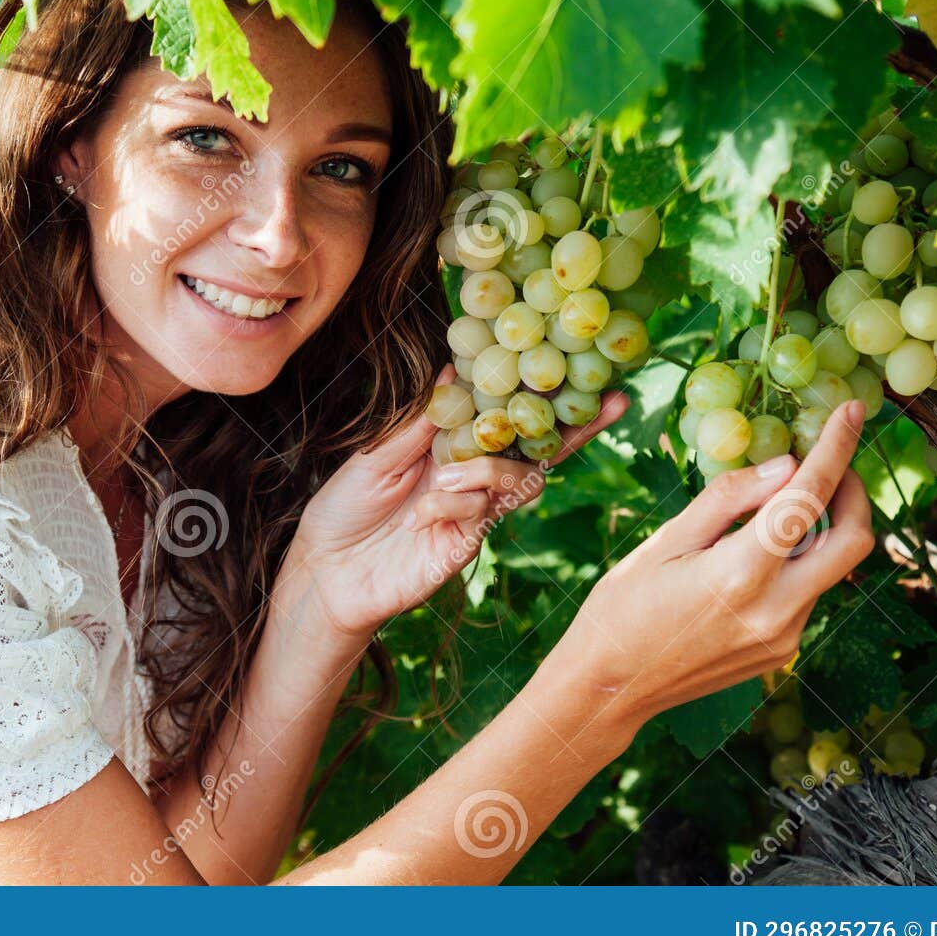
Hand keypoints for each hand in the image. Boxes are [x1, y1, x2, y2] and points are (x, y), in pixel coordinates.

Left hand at [278, 364, 629, 644]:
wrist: (324, 570)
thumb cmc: (345, 506)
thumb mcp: (375, 453)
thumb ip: (420, 420)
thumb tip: (454, 369)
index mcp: (452, 445)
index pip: (504, 415)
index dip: (537, 392)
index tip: (576, 365)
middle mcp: (472, 476)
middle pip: (538, 448)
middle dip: (577, 425)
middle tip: (612, 401)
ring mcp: (474, 512)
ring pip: (515, 479)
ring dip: (486, 469)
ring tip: (443, 475)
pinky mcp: (466, 545)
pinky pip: (481, 515)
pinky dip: (453, 505)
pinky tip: (418, 515)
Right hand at [560, 399, 873, 735]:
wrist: (611, 687)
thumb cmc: (623, 607)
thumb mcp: (666, 541)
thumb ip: (728, 499)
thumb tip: (786, 464)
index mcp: (740, 573)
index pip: (808, 497)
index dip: (836, 447)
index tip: (853, 412)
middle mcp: (776, 609)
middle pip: (854, 539)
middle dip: (853, 490)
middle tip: (828, 461)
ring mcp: (785, 637)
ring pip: (832, 568)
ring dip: (823, 527)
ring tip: (781, 504)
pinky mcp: (783, 651)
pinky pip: (809, 594)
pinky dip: (799, 561)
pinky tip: (759, 554)